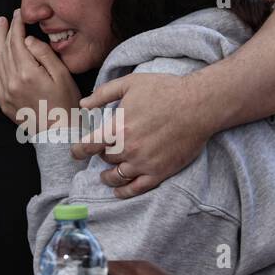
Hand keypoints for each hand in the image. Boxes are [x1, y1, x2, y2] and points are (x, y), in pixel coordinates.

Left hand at [0, 8, 80, 131]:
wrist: (59, 134)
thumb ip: (44, 55)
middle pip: (5, 49)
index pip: (18, 42)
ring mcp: (5, 92)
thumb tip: (27, 40)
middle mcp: (12, 81)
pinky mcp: (2, 101)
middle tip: (7, 17)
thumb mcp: (63, 76)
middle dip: (6, 30)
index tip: (19, 14)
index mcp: (28, 73)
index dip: (17, 26)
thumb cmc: (66, 104)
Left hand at [73, 73, 211, 197]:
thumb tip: (83, 104)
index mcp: (118, 127)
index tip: (75, 153)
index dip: (78, 151)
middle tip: (103, 151)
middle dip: (101, 155)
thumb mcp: (130, 83)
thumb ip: (103, 93)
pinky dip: (124, 191)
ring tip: (105, 176)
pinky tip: (119, 190)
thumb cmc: (164, 90)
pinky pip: (137, 188)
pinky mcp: (160, 172)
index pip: (89, 146)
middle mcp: (128, 148)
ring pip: (117, 176)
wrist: (198, 105)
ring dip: (108, 177)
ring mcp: (144, 162)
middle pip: (105, 158)